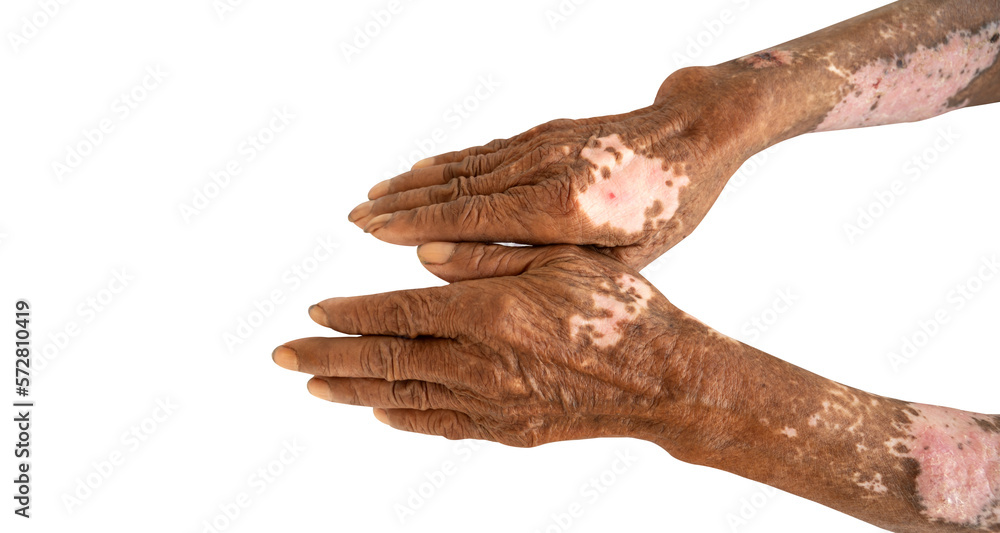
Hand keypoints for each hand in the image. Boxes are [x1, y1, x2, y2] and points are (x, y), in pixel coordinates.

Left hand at [272, 243, 716, 450]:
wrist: (664, 379)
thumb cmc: (620, 308)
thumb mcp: (558, 259)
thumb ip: (486, 257)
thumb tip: (422, 253)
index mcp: (489, 313)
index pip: (398, 314)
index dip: (351, 314)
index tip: (315, 311)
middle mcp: (480, 364)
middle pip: (386, 362)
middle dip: (328, 359)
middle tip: (283, 357)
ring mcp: (493, 404)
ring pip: (404, 397)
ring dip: (354, 391)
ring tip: (315, 385)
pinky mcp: (510, 429)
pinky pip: (442, 425)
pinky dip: (405, 417)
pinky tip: (381, 413)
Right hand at [348, 68, 761, 269]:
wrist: (698, 135)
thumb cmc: (666, 210)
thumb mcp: (613, 256)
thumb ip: (531, 261)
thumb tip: (446, 262)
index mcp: (560, 208)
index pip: (468, 220)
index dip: (413, 226)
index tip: (370, 233)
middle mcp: (541, 169)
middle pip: (456, 190)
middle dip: (401, 205)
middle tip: (354, 218)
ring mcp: (542, 144)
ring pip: (465, 166)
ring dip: (415, 182)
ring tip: (373, 195)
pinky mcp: (547, 131)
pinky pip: (486, 150)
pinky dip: (448, 162)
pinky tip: (423, 169)